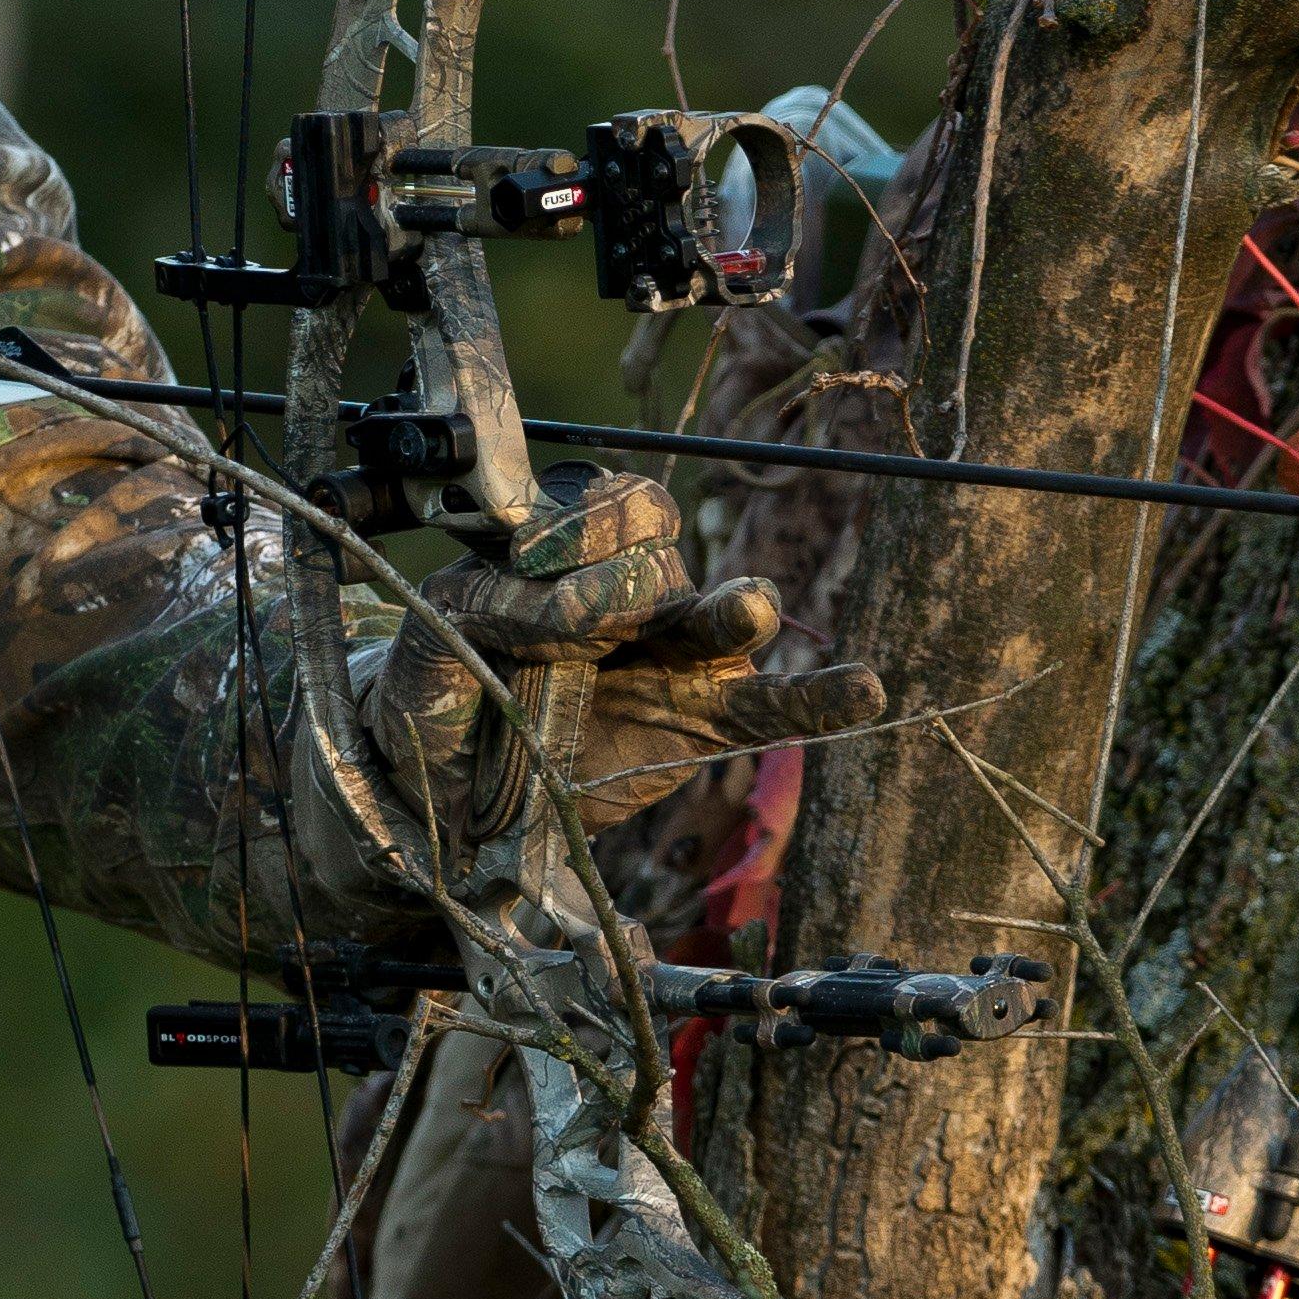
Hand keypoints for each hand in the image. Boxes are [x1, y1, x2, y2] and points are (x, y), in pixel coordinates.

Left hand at [362, 469, 881, 842]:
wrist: (443, 790)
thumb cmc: (437, 697)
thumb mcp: (435, 639)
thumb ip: (490, 608)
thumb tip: (569, 614)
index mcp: (564, 555)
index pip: (603, 509)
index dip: (578, 536)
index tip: (530, 580)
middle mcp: (628, 593)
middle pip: (659, 553)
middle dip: (628, 580)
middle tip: (587, 631)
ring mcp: (674, 655)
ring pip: (719, 614)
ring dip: (733, 607)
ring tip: (742, 609)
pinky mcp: (703, 719)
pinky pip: (771, 705)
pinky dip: (818, 699)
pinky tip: (862, 689)